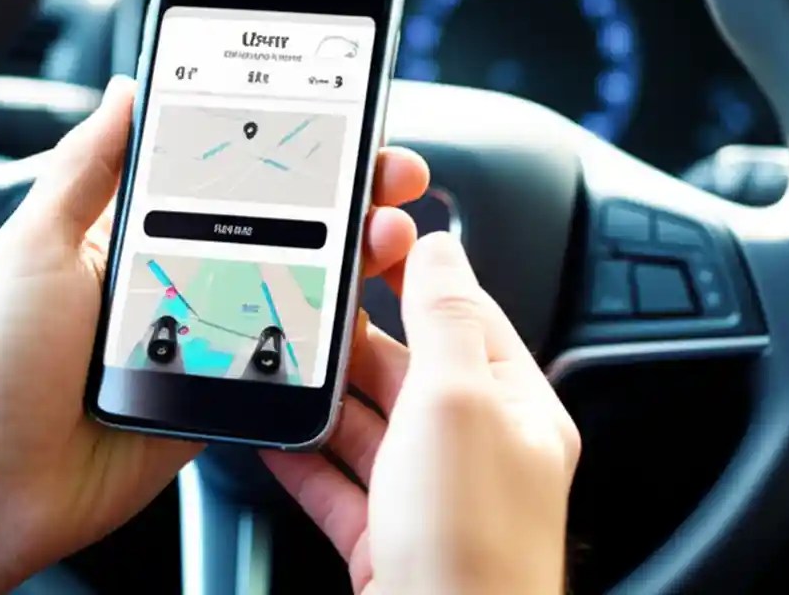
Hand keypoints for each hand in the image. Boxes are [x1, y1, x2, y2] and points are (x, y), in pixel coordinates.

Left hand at [0, 76, 431, 582]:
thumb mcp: (35, 243)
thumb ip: (87, 167)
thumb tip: (125, 90)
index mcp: (132, 235)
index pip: (223, 173)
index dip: (281, 146)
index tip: (336, 122)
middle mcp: (176, 278)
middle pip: (276, 226)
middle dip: (342, 195)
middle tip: (388, 176)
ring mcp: (203, 336)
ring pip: (292, 288)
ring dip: (350, 259)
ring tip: (386, 236)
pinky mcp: (220, 391)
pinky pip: (284, 359)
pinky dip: (327, 337)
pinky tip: (360, 311)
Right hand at [263, 234, 580, 593]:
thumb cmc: (471, 543)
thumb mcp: (456, 399)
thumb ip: (444, 318)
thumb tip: (438, 247)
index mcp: (516, 409)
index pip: (468, 317)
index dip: (419, 276)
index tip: (371, 244)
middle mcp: (478, 453)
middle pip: (412, 372)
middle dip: (359, 342)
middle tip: (306, 310)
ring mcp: (432, 500)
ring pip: (371, 430)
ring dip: (326, 401)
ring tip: (281, 367)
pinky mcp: (390, 542)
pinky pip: (341, 488)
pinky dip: (304, 463)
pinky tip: (272, 441)